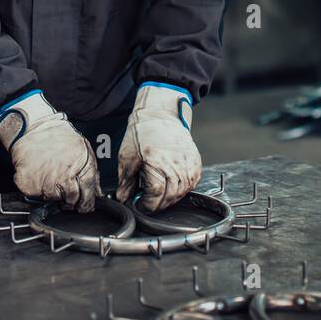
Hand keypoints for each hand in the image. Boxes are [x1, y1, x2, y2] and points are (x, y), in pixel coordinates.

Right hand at [0, 92, 99, 211]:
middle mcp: (64, 178)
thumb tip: (97, 192)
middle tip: (65, 190)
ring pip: (53, 199)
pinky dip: (37, 189)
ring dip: (53, 192)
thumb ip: (92, 172)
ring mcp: (46, 184)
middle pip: (71, 200)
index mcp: (81, 168)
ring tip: (49, 174)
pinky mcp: (29, 186)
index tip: (84, 207)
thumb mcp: (82, 148)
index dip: (87, 204)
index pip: (88, 195)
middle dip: (70, 200)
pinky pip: (36, 195)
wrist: (31, 127)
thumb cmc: (57, 136)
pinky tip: (39, 174)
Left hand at [116, 84, 200, 211]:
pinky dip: (181, 189)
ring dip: (169, 198)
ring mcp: (189, 164)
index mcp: (157, 162)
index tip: (140, 205)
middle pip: (170, 197)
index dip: (147, 204)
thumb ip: (126, 181)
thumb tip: (124, 198)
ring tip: (158, 193)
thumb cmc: (143, 133)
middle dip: (157, 204)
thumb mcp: (128, 156)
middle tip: (147, 202)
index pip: (156, 195)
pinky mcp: (196, 163)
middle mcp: (177, 165)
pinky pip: (191, 184)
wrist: (161, 115)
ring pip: (182, 193)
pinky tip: (171, 185)